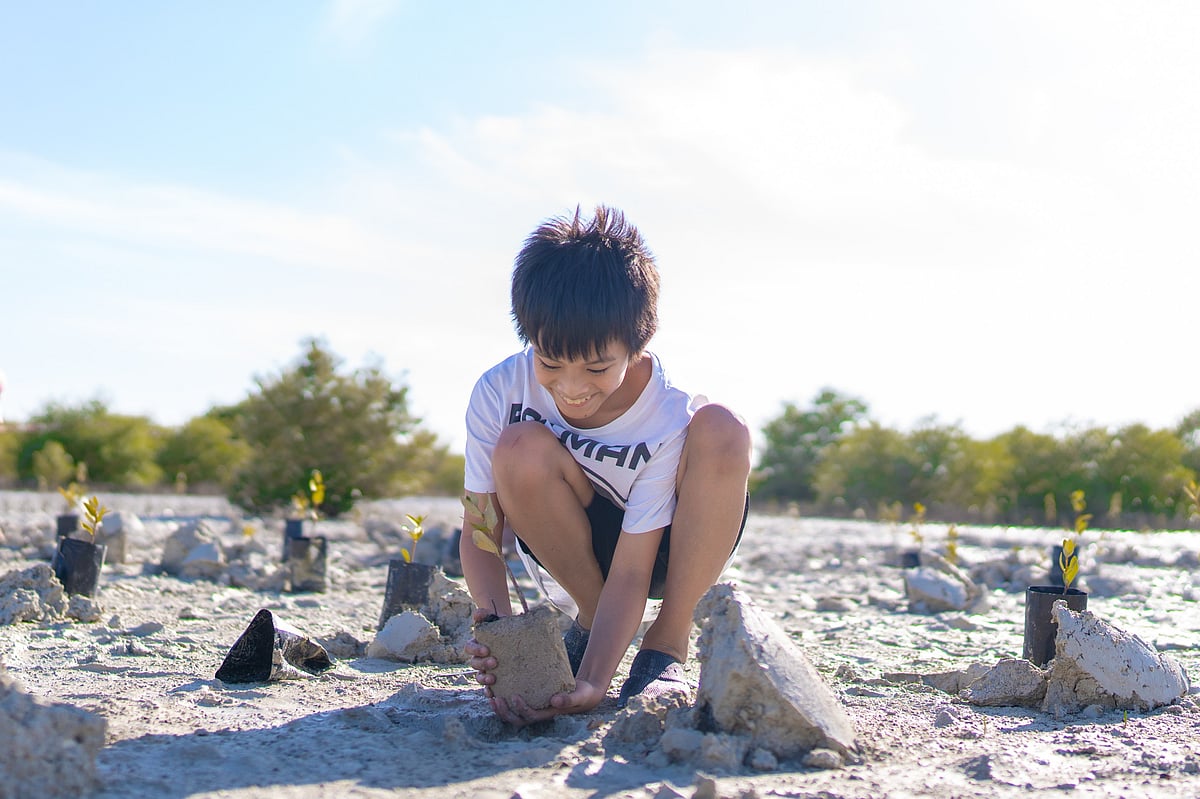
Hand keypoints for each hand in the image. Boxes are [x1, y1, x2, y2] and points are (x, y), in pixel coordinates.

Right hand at [465, 607, 500, 693]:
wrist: (516, 636)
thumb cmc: (504, 627)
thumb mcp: (496, 620)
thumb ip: (485, 615)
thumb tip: (478, 613)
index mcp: (476, 645)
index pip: (470, 648)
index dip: (476, 650)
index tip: (486, 649)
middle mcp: (479, 659)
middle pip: (474, 664)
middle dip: (482, 664)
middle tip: (495, 662)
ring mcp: (486, 670)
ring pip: (479, 677)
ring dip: (484, 680)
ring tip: (493, 679)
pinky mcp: (495, 680)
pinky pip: (488, 689)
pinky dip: (489, 692)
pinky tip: (494, 694)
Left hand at [490, 678, 606, 726]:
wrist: (584, 692)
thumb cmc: (582, 695)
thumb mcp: (579, 696)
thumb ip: (569, 699)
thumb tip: (555, 700)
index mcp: (547, 715)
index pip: (530, 716)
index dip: (521, 708)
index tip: (514, 695)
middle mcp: (538, 714)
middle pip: (516, 719)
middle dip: (504, 712)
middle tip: (495, 698)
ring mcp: (533, 708)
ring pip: (512, 714)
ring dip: (499, 708)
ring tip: (490, 695)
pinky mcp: (531, 700)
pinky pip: (513, 704)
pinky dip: (503, 699)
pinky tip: (496, 688)